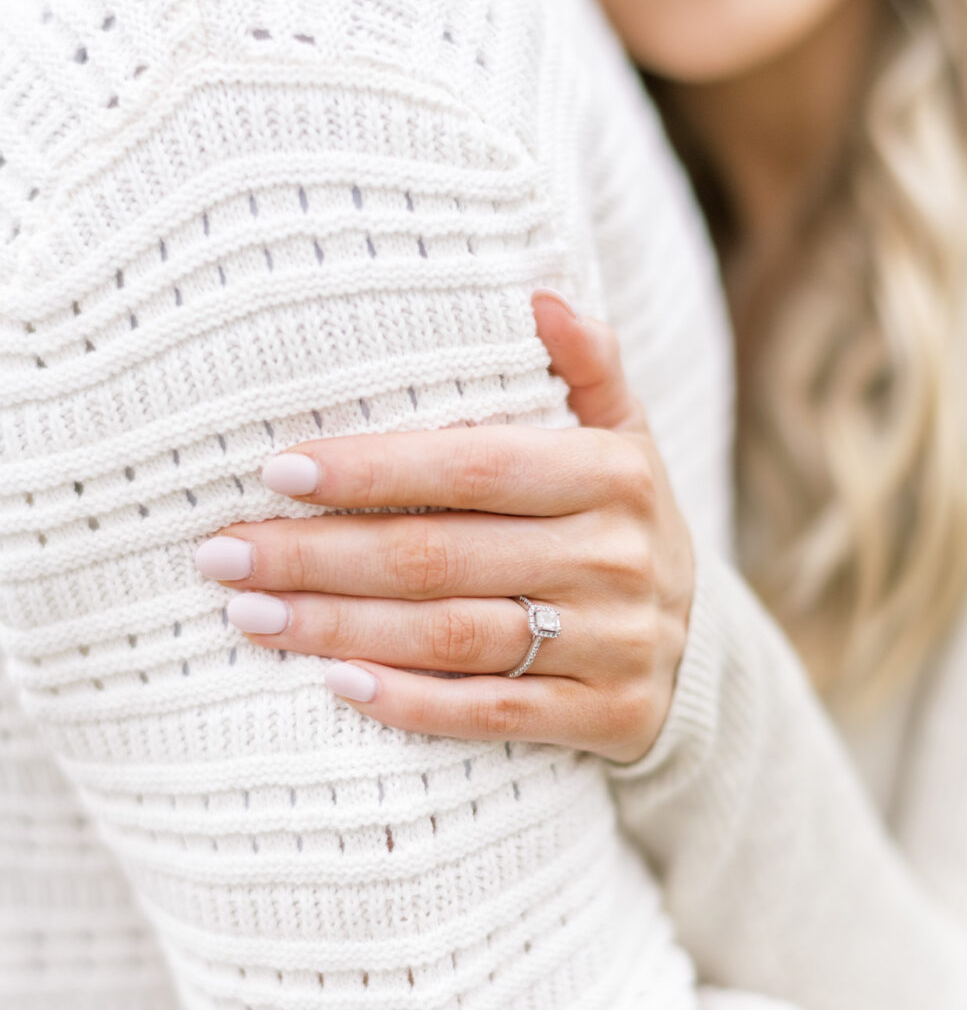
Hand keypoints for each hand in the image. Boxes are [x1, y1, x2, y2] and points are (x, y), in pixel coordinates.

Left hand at [195, 295, 693, 762]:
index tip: (279, 472)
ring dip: (340, 628)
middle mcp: (616, 557)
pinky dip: (411, 702)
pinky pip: (493, 712)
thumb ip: (586, 370)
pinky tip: (335, 684)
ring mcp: (613, 642)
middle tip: (224, 555)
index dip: (372, 470)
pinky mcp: (606, 715)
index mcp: (614, 473)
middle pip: (441, 556)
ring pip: (453, 636)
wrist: (700, 651)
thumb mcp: (623, 441)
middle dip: (319, 556)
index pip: (472, 467)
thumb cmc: (620, 526)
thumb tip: (540, 295)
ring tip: (250, 615)